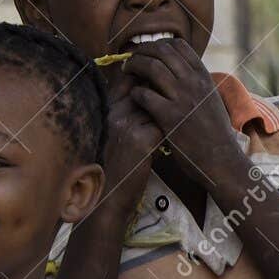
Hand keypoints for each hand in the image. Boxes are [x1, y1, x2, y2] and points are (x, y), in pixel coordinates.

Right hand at [92, 64, 162, 216]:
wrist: (107, 198)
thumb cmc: (111, 168)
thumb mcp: (111, 135)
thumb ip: (123, 115)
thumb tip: (143, 96)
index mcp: (104, 110)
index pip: (126, 81)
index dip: (143, 79)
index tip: (157, 85)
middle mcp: (113, 114)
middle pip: (144, 90)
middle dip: (160, 94)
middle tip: (172, 103)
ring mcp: (126, 126)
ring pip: (156, 107)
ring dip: (167, 115)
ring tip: (173, 125)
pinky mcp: (140, 141)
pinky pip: (162, 126)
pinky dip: (168, 133)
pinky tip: (169, 144)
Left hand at [119, 39, 245, 192]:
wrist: (221, 160)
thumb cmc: (215, 134)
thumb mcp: (211, 100)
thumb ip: (197, 83)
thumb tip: (182, 71)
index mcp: (204, 77)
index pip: (179, 45)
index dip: (159, 44)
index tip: (149, 52)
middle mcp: (194, 83)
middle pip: (162, 50)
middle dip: (142, 50)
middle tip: (132, 58)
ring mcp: (182, 99)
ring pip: (151, 67)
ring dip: (134, 66)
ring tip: (126, 71)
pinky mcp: (169, 117)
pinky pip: (144, 94)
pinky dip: (135, 92)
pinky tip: (134, 98)